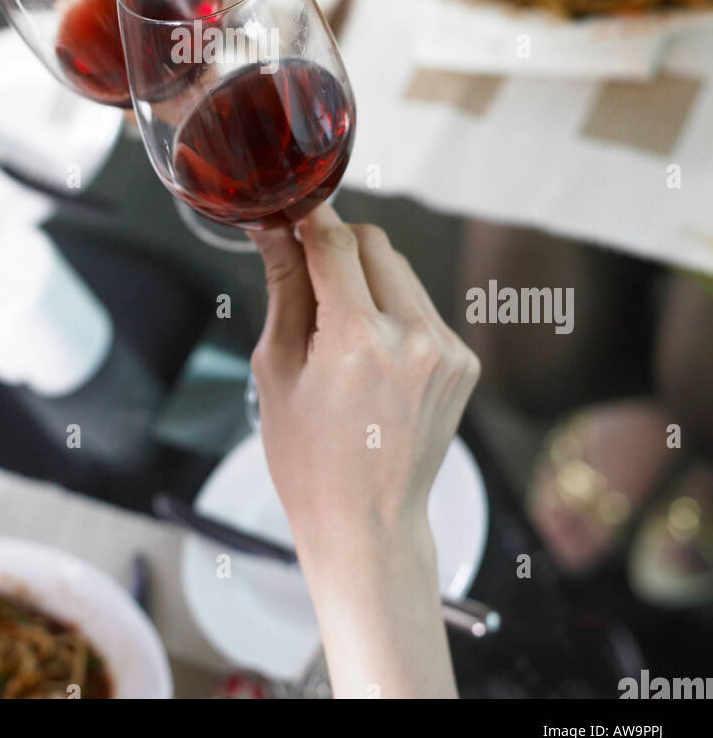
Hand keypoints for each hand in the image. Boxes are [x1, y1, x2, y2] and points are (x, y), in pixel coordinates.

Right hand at [251, 205, 479, 696]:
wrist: (366, 524)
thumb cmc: (309, 458)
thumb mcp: (277, 368)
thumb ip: (284, 286)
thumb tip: (273, 229)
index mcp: (357, 341)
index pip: (335, 241)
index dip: (309, 220)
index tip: (290, 212)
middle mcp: (412, 338)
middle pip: (375, 243)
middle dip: (339, 248)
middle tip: (310, 277)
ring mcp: (446, 350)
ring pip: (402, 271)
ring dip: (369, 279)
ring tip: (341, 331)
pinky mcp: (464, 361)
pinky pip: (422, 307)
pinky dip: (395, 312)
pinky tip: (373, 356)